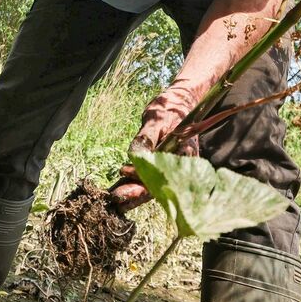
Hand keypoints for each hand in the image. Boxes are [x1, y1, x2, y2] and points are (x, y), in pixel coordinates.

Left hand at [110, 86, 198, 212]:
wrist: (181, 102)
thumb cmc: (171, 108)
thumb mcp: (157, 119)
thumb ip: (146, 138)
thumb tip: (135, 155)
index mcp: (184, 154)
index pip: (162, 172)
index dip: (141, 174)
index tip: (123, 171)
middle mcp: (181, 165)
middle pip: (159, 184)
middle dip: (137, 193)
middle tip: (116, 198)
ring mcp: (174, 167)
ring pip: (155, 184)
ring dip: (136, 191)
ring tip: (117, 198)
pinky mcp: (165, 165)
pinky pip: (152, 177)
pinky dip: (139, 182)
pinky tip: (124, 188)